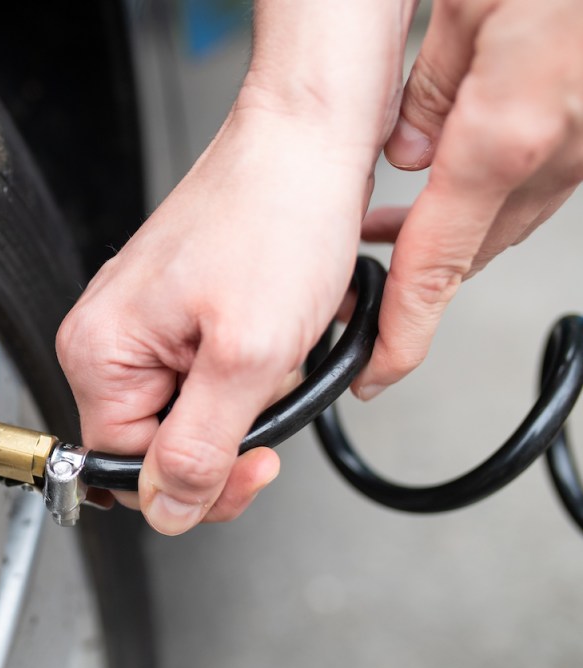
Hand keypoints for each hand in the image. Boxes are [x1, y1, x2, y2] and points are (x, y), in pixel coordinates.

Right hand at [56, 108, 377, 533]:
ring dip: (246, 396)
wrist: (307, 142)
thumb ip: (199, 449)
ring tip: (275, 341)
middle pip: (158, 446)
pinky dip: (249, 368)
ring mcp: (140, 325)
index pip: (127, 471)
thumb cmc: (275, 217)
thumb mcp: (246, 356)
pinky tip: (273, 330)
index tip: (257, 460)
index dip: (198, 483)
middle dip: (228, 432)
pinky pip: (206, 376)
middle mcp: (106, 340)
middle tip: (271, 381)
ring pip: (190, 414)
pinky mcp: (174, 312)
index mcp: (98, 353)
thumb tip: (165, 511)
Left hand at [354, 0, 582, 398]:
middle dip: (418, 270)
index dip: (402, 331)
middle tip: (364, 278)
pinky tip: (474, 160)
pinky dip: (501, 183)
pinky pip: (549, 175)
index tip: (376, 372)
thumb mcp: (470, 5)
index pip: (435, 263)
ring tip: (399, 217)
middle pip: (473, 246)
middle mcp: (563, 150)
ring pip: (512, 213)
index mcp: (507, 131)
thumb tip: (406, 153)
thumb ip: (431, 89)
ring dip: (459, 223)